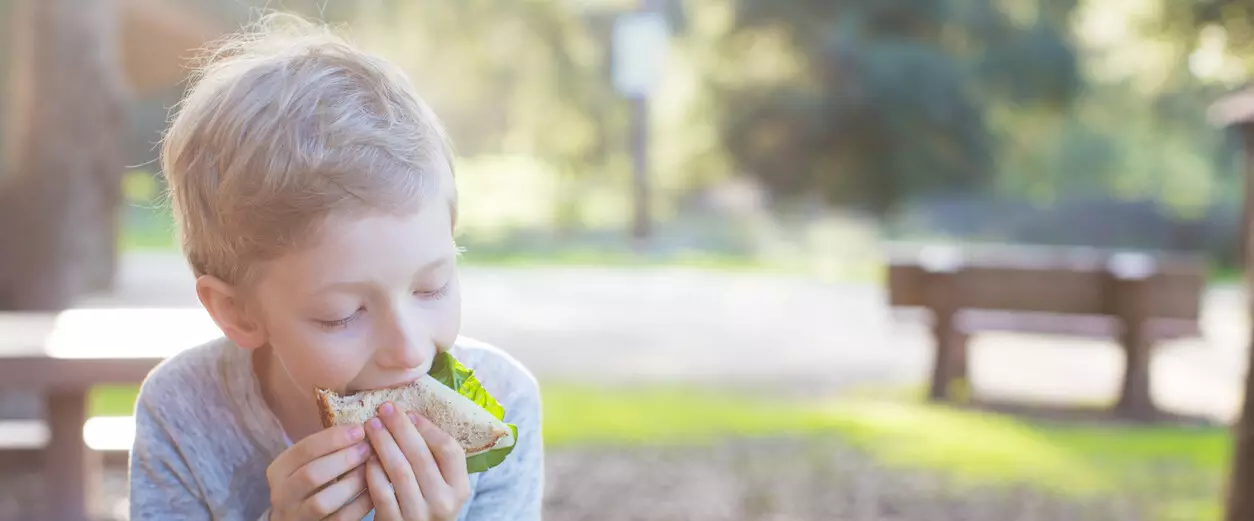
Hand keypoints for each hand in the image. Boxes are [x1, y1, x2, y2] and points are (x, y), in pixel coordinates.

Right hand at [266, 423, 374, 520]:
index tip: (359, 430)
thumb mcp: (308, 462)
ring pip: (323, 501)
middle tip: (368, 448)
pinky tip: (374, 489)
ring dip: (352, 482)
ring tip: (371, 468)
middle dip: (344, 459)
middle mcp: (282, 495)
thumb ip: (327, 446)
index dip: (334, 438)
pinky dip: (361, 503)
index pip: (304, 449)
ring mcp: (297, 516)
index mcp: (279, 470)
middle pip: (312, 474)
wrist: (299, 517)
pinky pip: (341, 519)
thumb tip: (361, 425)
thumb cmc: (311, 481)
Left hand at [364, 401, 471, 520]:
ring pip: (400, 470)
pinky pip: (382, 491)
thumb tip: (410, 418)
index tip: (410, 413)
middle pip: (421, 455)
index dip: (428, 427)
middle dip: (400, 427)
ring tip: (372, 426)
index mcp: (460, 488)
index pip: (449, 449)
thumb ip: (434, 462)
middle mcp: (444, 502)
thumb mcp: (441, 488)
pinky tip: (367, 456)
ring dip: (384, 443)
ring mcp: (419, 515)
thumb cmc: (426, 507)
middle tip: (384, 409)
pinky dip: (373, 471)